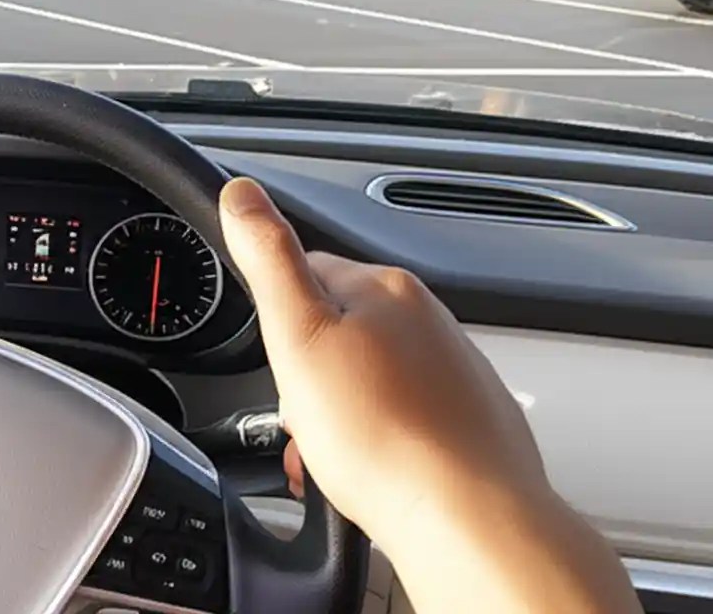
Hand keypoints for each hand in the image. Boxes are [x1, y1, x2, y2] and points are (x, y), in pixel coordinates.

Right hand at [219, 178, 639, 613]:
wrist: (467, 518)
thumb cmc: (382, 437)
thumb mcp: (297, 337)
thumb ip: (269, 260)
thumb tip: (243, 195)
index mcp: (385, 288)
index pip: (305, 275)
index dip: (277, 323)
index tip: (276, 361)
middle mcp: (428, 319)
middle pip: (338, 332)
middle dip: (310, 377)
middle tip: (303, 419)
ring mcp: (454, 369)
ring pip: (370, 380)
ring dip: (341, 414)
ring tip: (335, 457)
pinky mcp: (470, 418)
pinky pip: (405, 418)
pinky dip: (379, 442)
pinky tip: (371, 472)